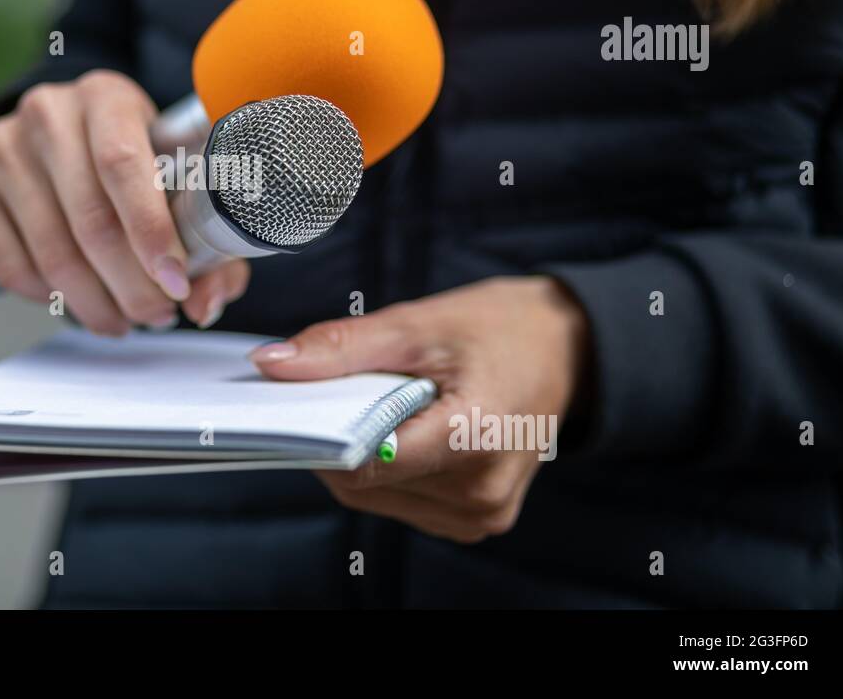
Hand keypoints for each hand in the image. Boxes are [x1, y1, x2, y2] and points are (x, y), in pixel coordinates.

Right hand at [0, 70, 248, 334]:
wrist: (57, 138)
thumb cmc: (129, 162)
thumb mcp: (176, 182)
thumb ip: (208, 244)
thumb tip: (204, 302)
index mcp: (106, 97)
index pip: (123, 163)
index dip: (151, 231)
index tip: (175, 282)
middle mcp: (47, 112)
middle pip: (89, 218)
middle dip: (130, 284)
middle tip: (155, 313)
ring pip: (50, 250)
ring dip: (93, 301)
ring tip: (123, 317)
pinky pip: (8, 263)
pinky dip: (47, 296)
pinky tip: (75, 298)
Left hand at [249, 276, 588, 542]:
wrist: (570, 350)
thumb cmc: (504, 330)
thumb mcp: (420, 323)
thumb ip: (343, 348)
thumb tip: (272, 365)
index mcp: (474, 437)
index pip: (365, 462)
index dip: (322, 432)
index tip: (298, 399)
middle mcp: (480, 491)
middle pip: (365, 484)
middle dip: (339, 438)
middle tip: (344, 387)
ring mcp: (481, 513)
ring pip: (377, 498)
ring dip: (362, 455)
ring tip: (389, 403)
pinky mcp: (476, 519)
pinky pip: (404, 502)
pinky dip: (387, 468)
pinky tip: (404, 428)